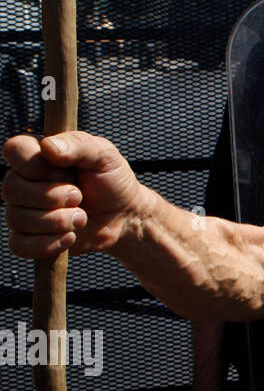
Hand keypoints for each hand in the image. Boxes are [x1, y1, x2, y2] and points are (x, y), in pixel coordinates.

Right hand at [3, 132, 145, 258]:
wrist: (124, 216)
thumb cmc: (112, 181)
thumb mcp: (105, 155)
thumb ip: (79, 145)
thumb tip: (48, 147)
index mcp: (37, 156)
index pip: (13, 150)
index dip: (35, 164)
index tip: (64, 169)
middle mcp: (23, 182)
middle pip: (11, 189)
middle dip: (53, 196)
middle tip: (79, 196)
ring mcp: (23, 211)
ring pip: (16, 219)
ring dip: (57, 221)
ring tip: (81, 217)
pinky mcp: (28, 238)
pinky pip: (19, 245)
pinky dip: (49, 244)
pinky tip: (70, 236)